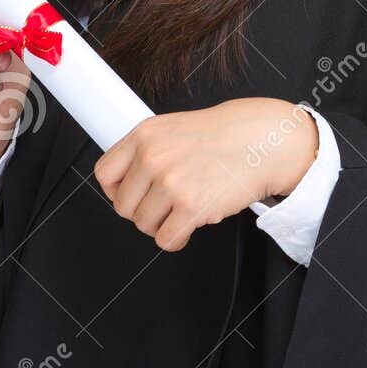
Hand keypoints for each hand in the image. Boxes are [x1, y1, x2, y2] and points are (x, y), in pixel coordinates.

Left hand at [93, 97, 319, 251]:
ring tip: (182, 209)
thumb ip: (147, 151)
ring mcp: (171, 182)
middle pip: (123, 206)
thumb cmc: (224, 135)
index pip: (104, 174)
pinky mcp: (191, 207)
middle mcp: (153, 157)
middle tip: (165, 205)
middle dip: (143, 211)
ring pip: (143, 225)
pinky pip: (166, 239)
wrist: (262, 141)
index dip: (116, 191)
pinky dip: (177, 238)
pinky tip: (190, 223)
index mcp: (144, 135)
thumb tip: (127, 182)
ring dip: (162, 224)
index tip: (131, 195)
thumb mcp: (173, 128)